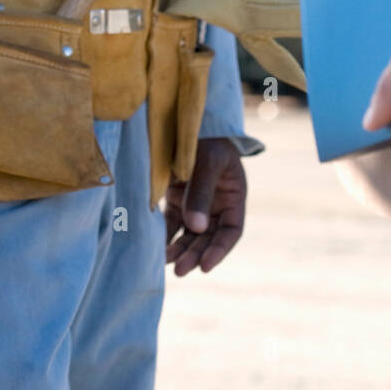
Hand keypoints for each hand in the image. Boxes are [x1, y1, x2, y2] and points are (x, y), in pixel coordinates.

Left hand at [164, 137, 246, 275]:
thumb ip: (200, 193)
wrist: (184, 119)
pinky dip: (165, 236)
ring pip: (189, 234)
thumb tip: (195, 229)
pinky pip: (172, 223)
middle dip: (195, 254)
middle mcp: (216, 204)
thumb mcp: (208, 161)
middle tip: (180, 270)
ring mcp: (195, 203)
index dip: (220, 250)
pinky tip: (157, 249)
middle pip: (208, 238)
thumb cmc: (205, 138)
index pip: (231, 231)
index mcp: (233, 196)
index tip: (206, 266)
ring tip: (166, 263)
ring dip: (180, 250)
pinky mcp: (176, 200)